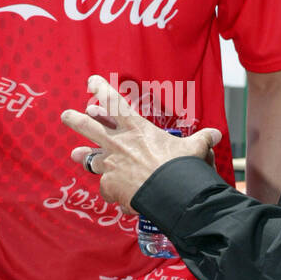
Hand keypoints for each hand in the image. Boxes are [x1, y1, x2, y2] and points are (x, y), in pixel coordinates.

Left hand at [61, 75, 220, 211]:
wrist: (171, 193)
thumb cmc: (181, 167)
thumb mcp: (193, 148)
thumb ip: (201, 139)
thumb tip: (215, 135)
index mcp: (136, 128)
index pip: (113, 102)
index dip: (100, 89)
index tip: (90, 81)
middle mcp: (118, 144)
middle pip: (88, 127)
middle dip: (74, 120)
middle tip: (65, 115)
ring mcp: (111, 165)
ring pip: (90, 158)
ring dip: (83, 156)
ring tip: (75, 155)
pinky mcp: (110, 186)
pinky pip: (108, 189)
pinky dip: (114, 192)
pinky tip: (120, 198)